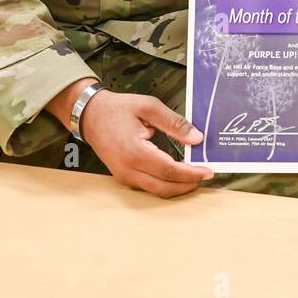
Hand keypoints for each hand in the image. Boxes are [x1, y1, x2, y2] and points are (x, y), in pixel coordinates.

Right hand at [79, 89, 213, 197]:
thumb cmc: (116, 109)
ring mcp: (123, 176)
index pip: (169, 171)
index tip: (208, 171)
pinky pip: (148, 186)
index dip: (191, 173)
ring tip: (194, 175)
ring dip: (177, 186)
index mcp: (135, 152)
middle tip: (205, 175)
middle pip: (164, 187)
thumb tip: (196, 138)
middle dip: (187, 184)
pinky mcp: (123, 176)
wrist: (89, 114)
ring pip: (156, 190)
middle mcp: (127, 169)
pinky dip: (165, 183)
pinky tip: (176, 174)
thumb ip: (174, 123)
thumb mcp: (148, 107)